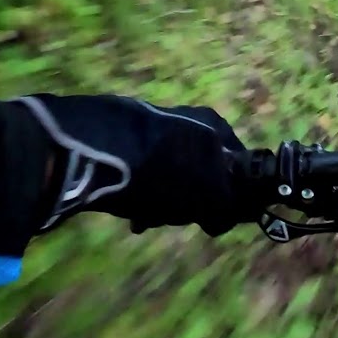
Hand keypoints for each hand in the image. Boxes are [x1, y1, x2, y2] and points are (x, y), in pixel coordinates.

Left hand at [16, 94, 268, 235]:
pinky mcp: (125, 133)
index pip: (237, 164)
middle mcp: (191, 118)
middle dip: (190, 199)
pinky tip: (128, 207)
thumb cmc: (165, 175)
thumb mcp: (208, 196)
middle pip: (202, 169)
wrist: (100, 152)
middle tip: (176, 219)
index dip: (228, 195)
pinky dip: (142, 187)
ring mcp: (156, 123)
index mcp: (216, 126)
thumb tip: (224, 218)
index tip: (212, 217)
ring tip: (145, 219)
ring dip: (163, 197)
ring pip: (172, 171)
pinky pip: (145, 166)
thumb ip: (226, 206)